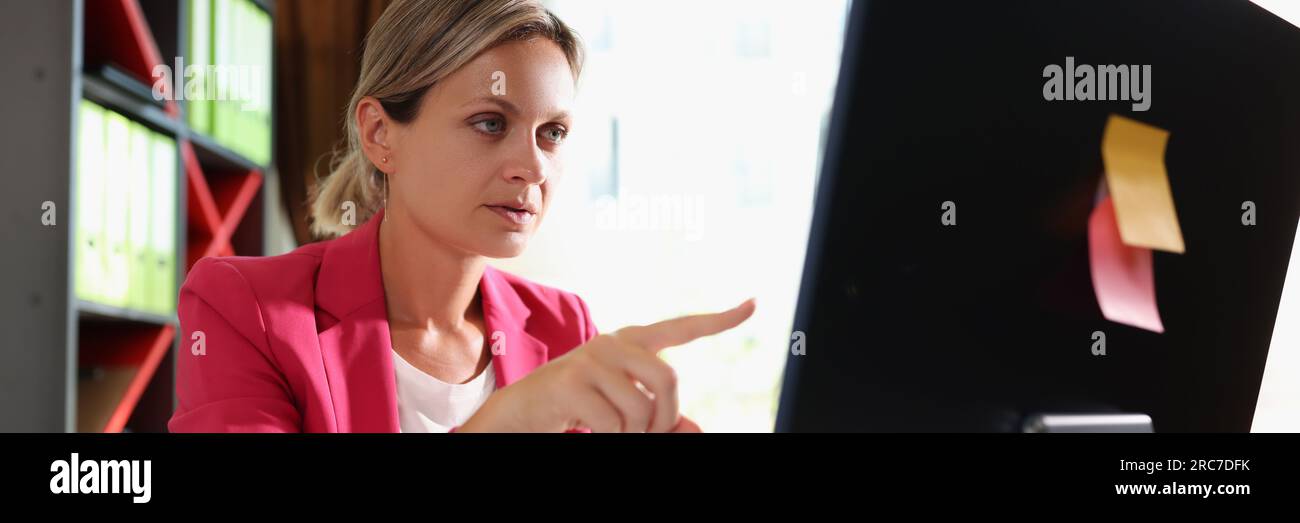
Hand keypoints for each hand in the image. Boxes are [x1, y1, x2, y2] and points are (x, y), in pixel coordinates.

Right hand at [458, 299, 755, 432]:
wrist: (520, 412)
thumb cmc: (579, 408)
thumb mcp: (622, 410)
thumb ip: (659, 416)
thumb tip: (694, 430)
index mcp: (632, 343)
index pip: (682, 327)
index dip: (720, 319)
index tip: (754, 304)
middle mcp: (614, 343)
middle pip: (669, 380)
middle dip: (665, 418)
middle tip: (648, 433)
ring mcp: (591, 359)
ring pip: (641, 409)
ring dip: (631, 433)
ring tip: (607, 429)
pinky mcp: (572, 382)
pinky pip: (613, 422)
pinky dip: (608, 436)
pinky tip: (585, 427)